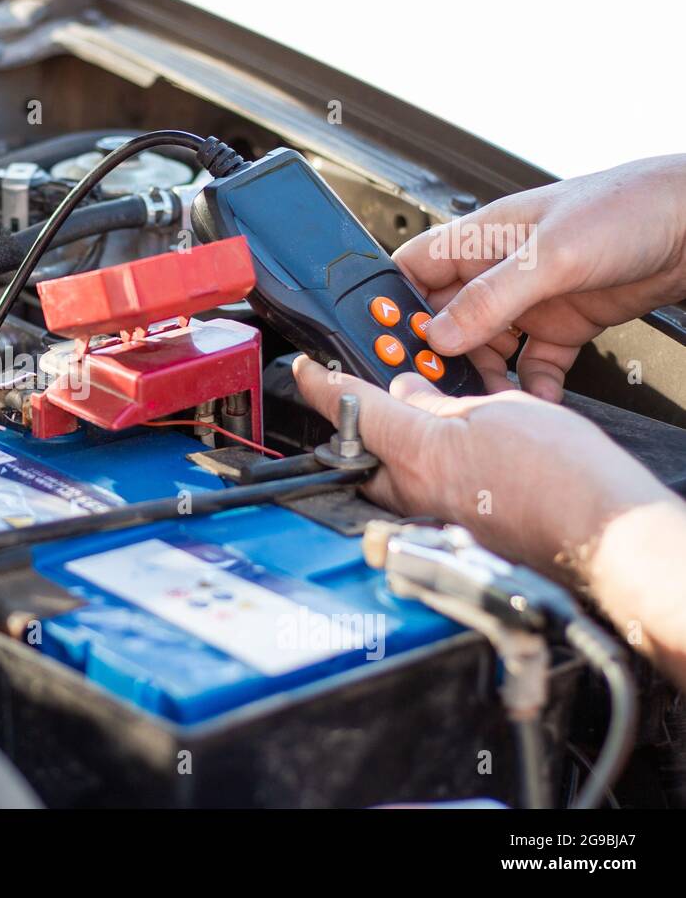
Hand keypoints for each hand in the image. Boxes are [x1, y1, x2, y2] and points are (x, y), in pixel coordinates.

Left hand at [292, 356, 672, 573]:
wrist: (603, 534)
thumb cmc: (566, 477)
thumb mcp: (501, 409)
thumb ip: (444, 402)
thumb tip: (410, 392)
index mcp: (416, 451)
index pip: (350, 407)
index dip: (319, 383)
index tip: (303, 370)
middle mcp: (410, 491)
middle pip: (358, 449)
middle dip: (360, 423)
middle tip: (376, 398)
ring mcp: (426, 518)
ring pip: (385, 477)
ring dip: (392, 452)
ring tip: (425, 429)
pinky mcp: (447, 534)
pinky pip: (415, 499)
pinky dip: (422, 477)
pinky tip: (452, 465)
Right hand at [393, 155, 685, 400]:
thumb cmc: (629, 207)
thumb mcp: (549, 254)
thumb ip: (491, 297)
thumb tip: (440, 334)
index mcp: (480, 239)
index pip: (411, 271)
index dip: (390, 305)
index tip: (386, 343)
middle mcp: (497, 271)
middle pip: (441, 319)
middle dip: (434, 354)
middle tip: (431, 385)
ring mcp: (528, 300)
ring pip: (482, 349)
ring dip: (480, 376)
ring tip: (484, 399)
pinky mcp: (562, 325)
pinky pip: (532, 364)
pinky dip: (530, 386)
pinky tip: (535, 400)